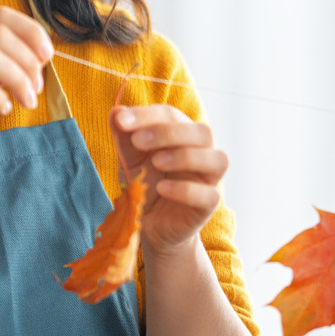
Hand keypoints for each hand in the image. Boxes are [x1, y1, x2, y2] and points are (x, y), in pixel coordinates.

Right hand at [0, 7, 52, 154]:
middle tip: (36, 88)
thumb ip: (0, 63)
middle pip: (0, 35)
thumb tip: (39, 59)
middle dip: (27, 62)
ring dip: (18, 80)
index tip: (48, 56)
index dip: (31, 32)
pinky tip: (3, 108)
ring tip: (27, 101)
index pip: (1, 15)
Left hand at [113, 105, 228, 254]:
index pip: (172, 116)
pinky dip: (186, 190)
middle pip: (203, 132)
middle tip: (137, 141)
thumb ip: (124, 136)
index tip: (121, 120)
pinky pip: (209, 195)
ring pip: (217, 159)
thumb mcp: (130, 158)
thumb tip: (116, 111)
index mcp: (183, 134)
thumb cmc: (144, 184)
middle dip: (168, 133)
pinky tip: (163, 189)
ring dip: (185, 157)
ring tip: (156, 163)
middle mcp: (202, 152)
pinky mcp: (208, 206)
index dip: (147, 115)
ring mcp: (208, 179)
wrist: (147, 224)